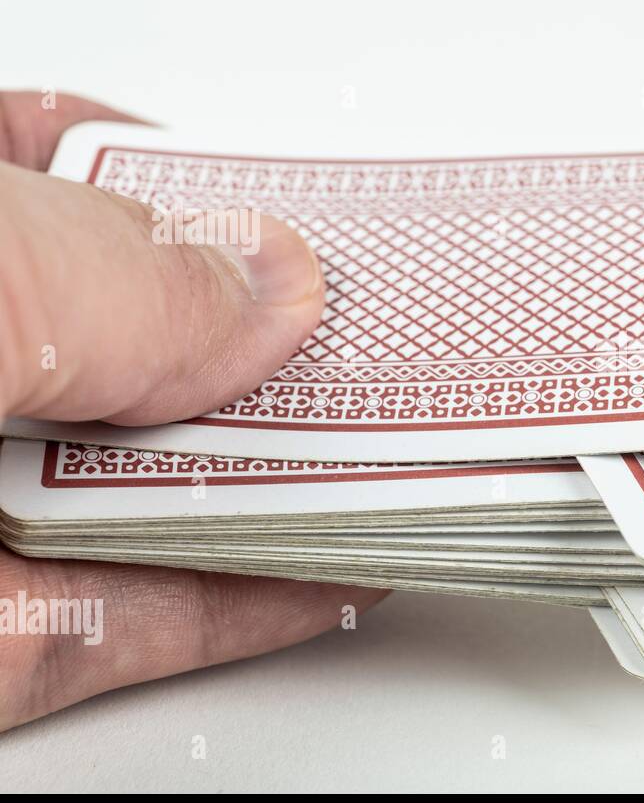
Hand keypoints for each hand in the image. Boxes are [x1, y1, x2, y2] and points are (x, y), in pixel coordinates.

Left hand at [0, 91, 387, 731]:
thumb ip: (99, 278)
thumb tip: (268, 280)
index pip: (60, 178)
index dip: (193, 176)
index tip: (312, 192)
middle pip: (136, 345)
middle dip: (271, 337)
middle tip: (397, 330)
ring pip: (150, 490)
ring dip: (290, 476)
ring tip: (423, 447)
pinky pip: (125, 626)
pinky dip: (241, 605)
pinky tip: (340, 569)